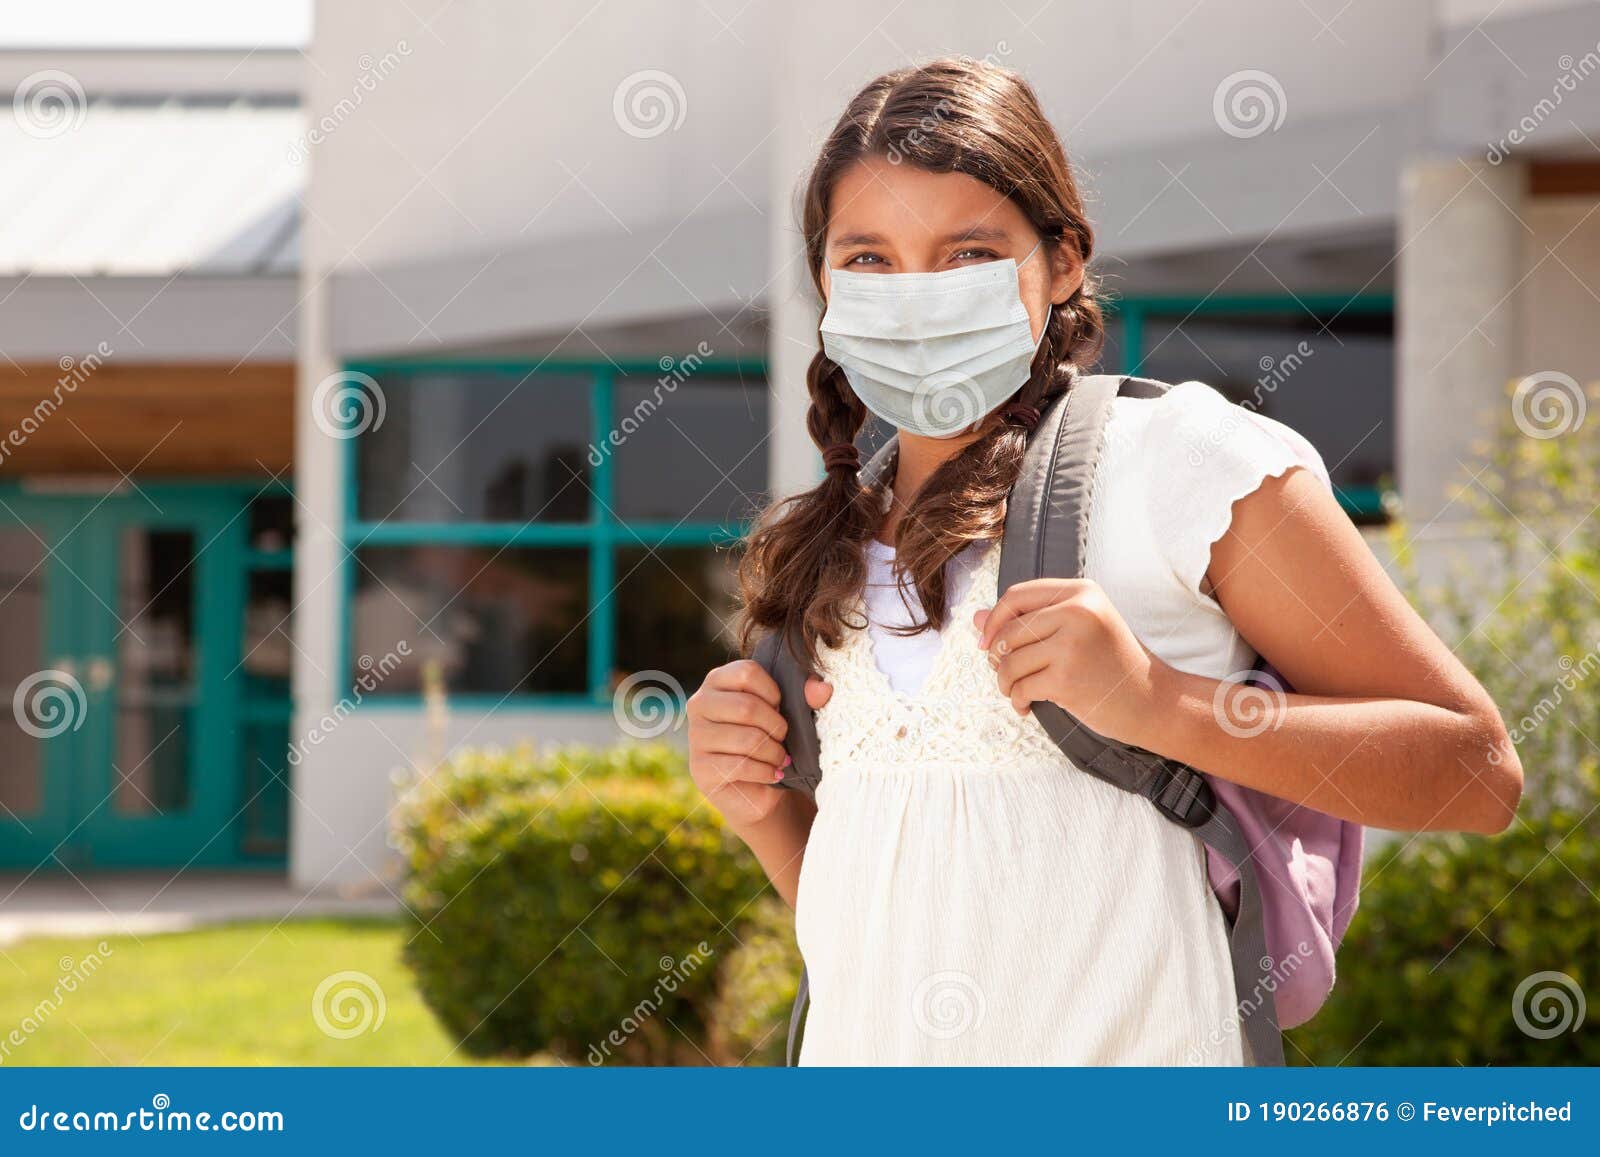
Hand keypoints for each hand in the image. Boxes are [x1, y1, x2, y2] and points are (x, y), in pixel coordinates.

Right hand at [686, 659, 831, 829]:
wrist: (758, 788)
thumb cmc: (771, 739)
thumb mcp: (790, 712)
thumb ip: (806, 695)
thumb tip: (823, 689)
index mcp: (718, 681)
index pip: (747, 672)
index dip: (773, 692)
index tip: (780, 708)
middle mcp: (700, 704)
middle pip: (747, 707)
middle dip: (776, 727)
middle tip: (783, 738)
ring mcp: (696, 737)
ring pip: (746, 739)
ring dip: (773, 752)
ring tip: (781, 758)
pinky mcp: (700, 768)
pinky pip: (740, 766)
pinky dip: (766, 772)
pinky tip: (773, 774)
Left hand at [974, 578, 1166, 744]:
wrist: (1152, 700)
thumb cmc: (1111, 663)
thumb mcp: (1076, 631)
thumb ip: (1029, 621)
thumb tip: (975, 617)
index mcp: (1081, 592)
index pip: (1016, 595)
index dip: (994, 619)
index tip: (986, 642)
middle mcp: (1078, 611)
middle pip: (1009, 630)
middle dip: (997, 656)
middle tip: (1005, 674)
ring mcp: (1072, 645)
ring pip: (1009, 661)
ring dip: (1005, 682)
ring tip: (1015, 691)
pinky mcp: (1067, 679)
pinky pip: (1020, 687)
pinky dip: (1016, 700)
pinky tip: (1026, 707)